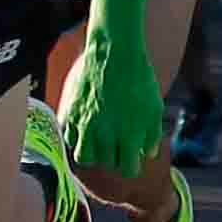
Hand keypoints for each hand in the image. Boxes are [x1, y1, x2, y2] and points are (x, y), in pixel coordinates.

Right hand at [64, 28, 166, 176]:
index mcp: (128, 137)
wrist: (114, 52)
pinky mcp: (69, 113)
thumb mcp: (154, 107)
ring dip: (92, 152)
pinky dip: (75, 136)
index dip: (130, 165)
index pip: (127, 169)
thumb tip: (147, 154)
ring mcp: (83, 125)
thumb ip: (152, 134)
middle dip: (113, 157)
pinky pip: (67, 136)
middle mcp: (104, 136)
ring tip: (98, 141)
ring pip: (82, 157)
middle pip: (105, 163)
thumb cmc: (139, 79)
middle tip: (116, 145)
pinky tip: (84, 126)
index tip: (130, 159)